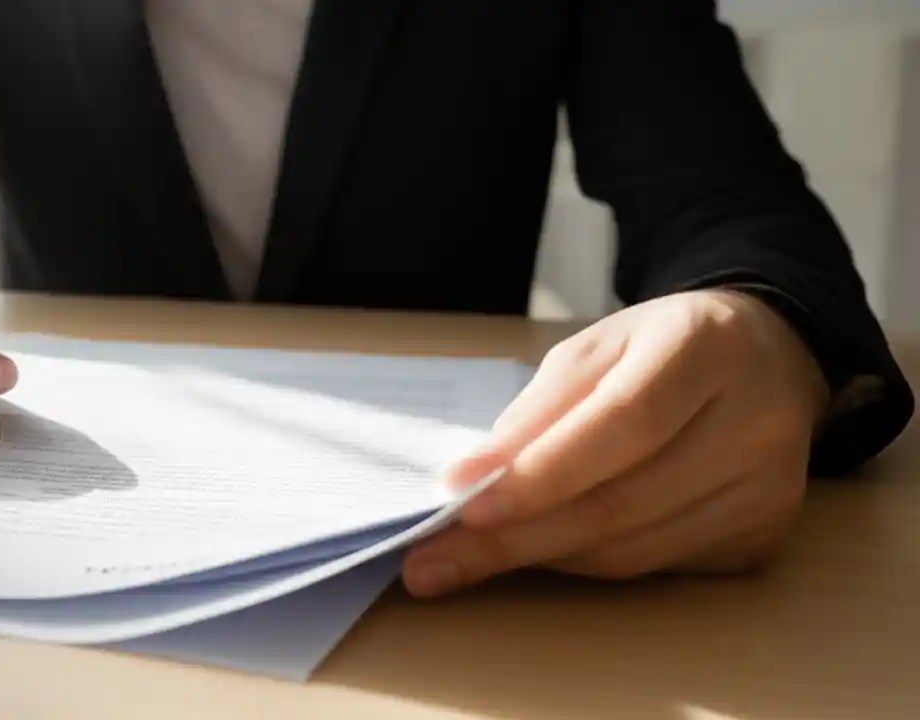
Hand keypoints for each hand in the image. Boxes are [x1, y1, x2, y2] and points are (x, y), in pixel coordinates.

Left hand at [402, 289, 829, 596]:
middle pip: (623, 502)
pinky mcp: (763, 536)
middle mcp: (754, 423)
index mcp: (706, 347)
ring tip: (470, 559)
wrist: (766, 359)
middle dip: (515, 539)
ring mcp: (768, 489)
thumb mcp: (593, 350)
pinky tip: (546, 548)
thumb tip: (470, 482)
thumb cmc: (661, 349)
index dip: (539, 473)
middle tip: (434, 562)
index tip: (461, 504)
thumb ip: (536, 412)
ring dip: (542, 558)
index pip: (622, 423)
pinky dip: (586, 562)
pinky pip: (654, 567)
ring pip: (633, 551)